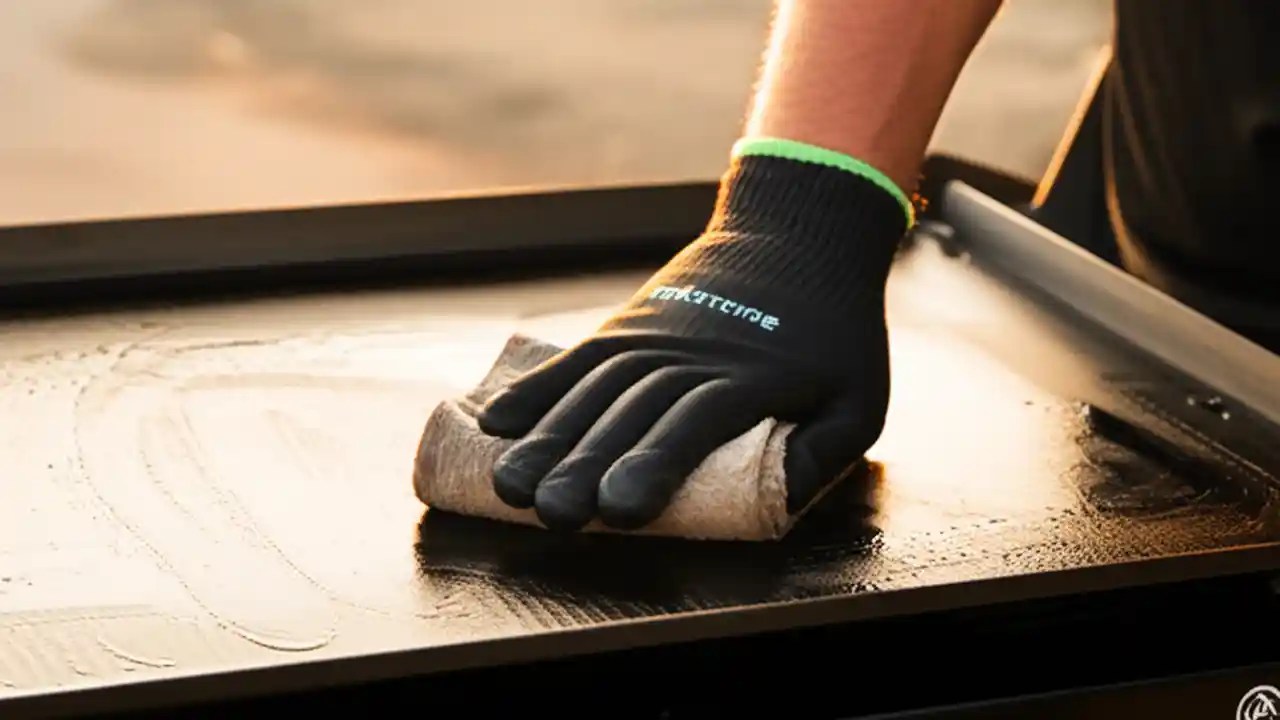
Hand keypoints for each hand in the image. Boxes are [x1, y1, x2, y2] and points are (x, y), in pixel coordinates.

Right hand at [477, 153, 907, 530]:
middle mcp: (690, 353)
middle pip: (629, 411)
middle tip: (549, 513)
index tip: (618, 509)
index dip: (654, 464)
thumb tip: (771, 503)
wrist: (797, 234)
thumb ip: (818, 456)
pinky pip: (574, 358)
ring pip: (591, 387)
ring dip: (547, 437)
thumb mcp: (858, 399)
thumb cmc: (832, 334)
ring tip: (509, 485)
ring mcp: (651, 334)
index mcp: (750, 377)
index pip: (694, 422)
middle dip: (585, 465)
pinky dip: (534, 389)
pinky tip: (495, 423)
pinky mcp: (627, 325)